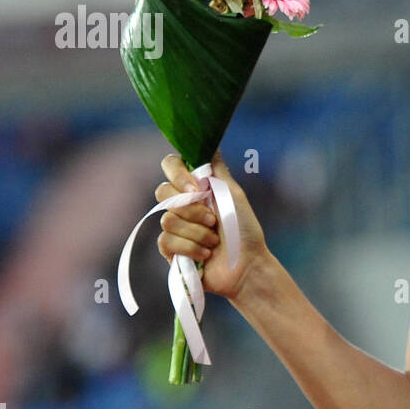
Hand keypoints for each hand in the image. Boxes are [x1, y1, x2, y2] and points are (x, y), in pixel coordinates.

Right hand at [155, 149, 268, 300]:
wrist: (247, 265)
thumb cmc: (245, 230)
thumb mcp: (233, 194)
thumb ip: (217, 170)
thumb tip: (208, 142)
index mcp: (195, 187)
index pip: (170, 166)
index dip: (177, 175)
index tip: (196, 189)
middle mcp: (181, 204)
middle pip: (162, 192)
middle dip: (191, 209)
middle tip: (213, 219)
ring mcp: (174, 227)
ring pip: (167, 220)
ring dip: (197, 232)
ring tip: (215, 241)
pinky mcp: (170, 250)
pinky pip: (166, 241)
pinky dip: (190, 247)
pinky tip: (206, 254)